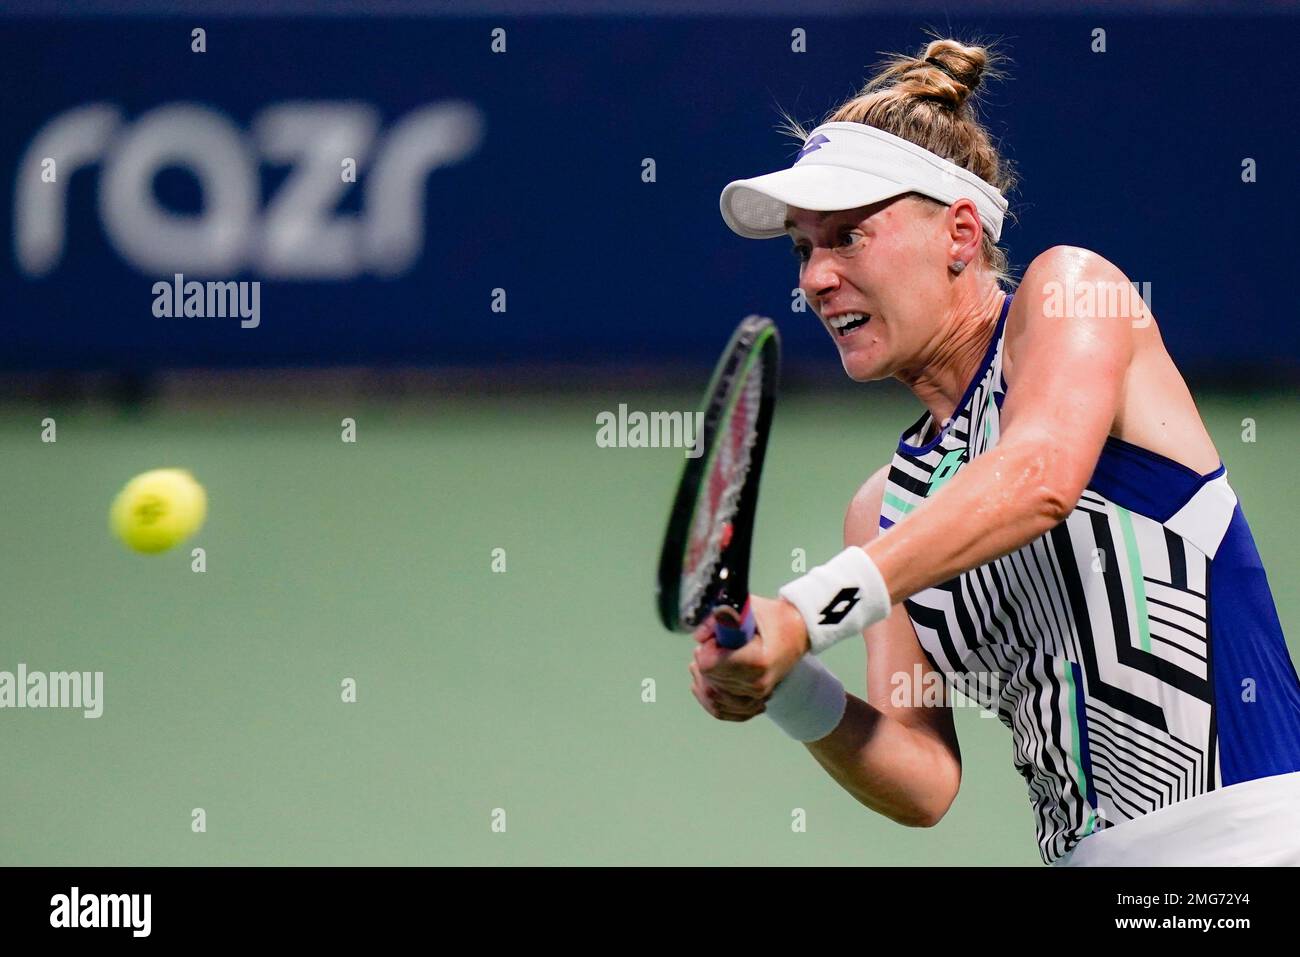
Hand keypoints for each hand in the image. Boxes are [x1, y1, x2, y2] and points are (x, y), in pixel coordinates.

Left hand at [688, 595, 808, 721]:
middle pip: (709, 680)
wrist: (797, 632)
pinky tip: (707, 683)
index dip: (706, 650)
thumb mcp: (746, 608)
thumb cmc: (771, 617)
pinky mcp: (755, 701)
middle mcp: (757, 683)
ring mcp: (757, 695)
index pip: (710, 665)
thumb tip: (698, 637)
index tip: (715, 638)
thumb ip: (718, 620)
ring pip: (712, 697)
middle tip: (711, 644)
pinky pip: (722, 711)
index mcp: (756, 660)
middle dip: (702, 661)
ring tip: (709, 659)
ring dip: (703, 678)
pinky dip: (709, 697)